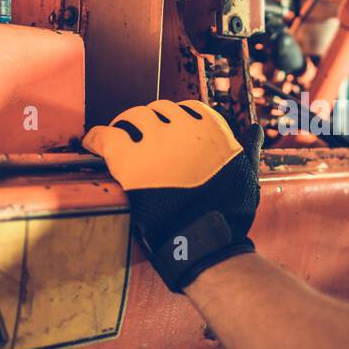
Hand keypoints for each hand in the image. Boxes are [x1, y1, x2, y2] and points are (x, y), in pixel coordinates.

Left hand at [83, 99, 262, 291]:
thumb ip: (249, 148)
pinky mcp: (130, 159)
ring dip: (126, 126)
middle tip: (141, 139)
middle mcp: (184, 127)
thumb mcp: (247, 173)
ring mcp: (156, 142)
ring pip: (132, 117)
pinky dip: (96, 138)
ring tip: (120, 139)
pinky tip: (92, 143)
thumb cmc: (228, 210)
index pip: (186, 109)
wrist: (205, 240)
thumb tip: (256, 130)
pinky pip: (105, 136)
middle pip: (158, 110)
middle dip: (149, 122)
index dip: (174, 121)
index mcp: (212, 127)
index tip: (168, 132)